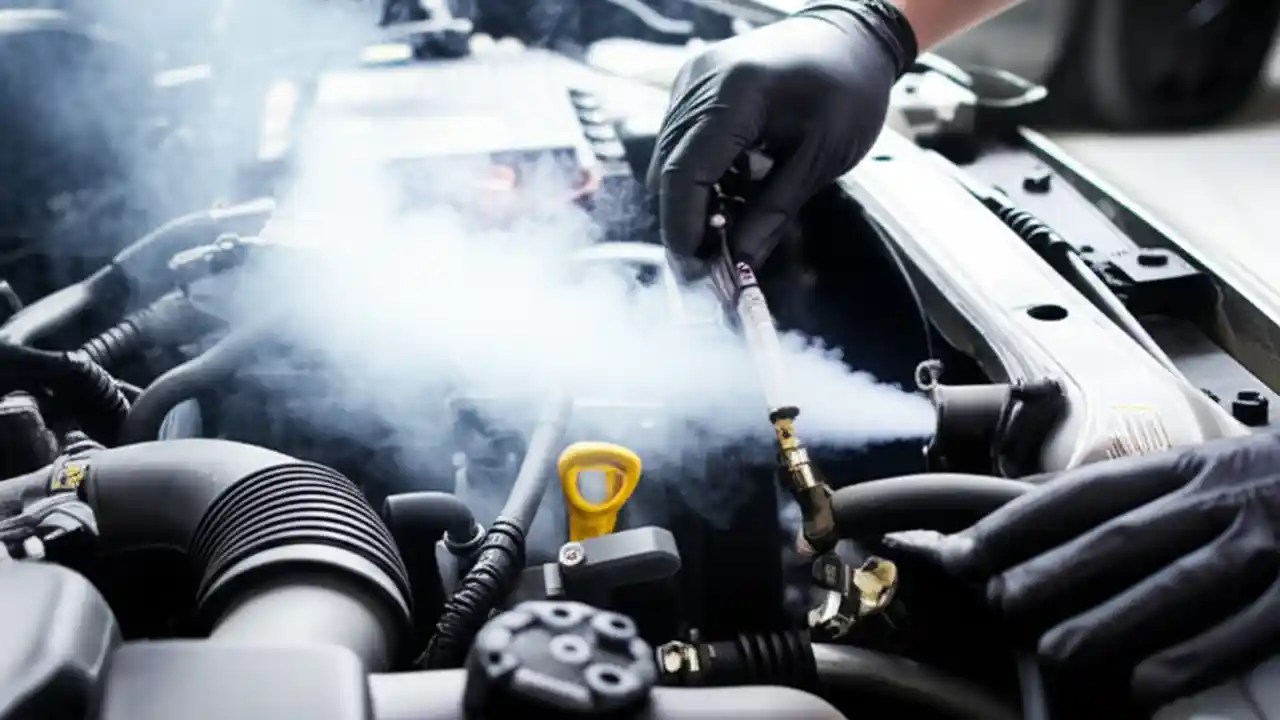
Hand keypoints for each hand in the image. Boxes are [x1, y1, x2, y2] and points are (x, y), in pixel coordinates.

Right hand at [646, 1, 916, 277]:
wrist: (852, 35)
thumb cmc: (848, 89)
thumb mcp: (820, 158)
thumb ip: (773, 212)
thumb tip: (739, 262)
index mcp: (735, 93)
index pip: (686, 172)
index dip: (683, 227)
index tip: (694, 269)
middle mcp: (700, 82)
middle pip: (668, 168)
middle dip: (685, 219)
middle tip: (714, 261)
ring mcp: (692, 80)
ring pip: (669, 157)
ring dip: (693, 198)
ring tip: (731, 225)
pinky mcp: (694, 85)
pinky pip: (681, 139)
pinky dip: (700, 172)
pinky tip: (733, 189)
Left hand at [886, 432, 1279, 707]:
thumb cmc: (1264, 482)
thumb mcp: (1200, 470)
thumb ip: (1128, 492)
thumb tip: (1028, 504)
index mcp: (1183, 467)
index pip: (1084, 493)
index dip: (1019, 521)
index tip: (966, 549)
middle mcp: (1218, 499)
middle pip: (1119, 538)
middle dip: (1052, 571)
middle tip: (998, 600)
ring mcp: (1262, 547)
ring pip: (1173, 586)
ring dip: (1107, 622)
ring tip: (1054, 652)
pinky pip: (1242, 631)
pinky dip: (1191, 659)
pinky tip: (1144, 686)